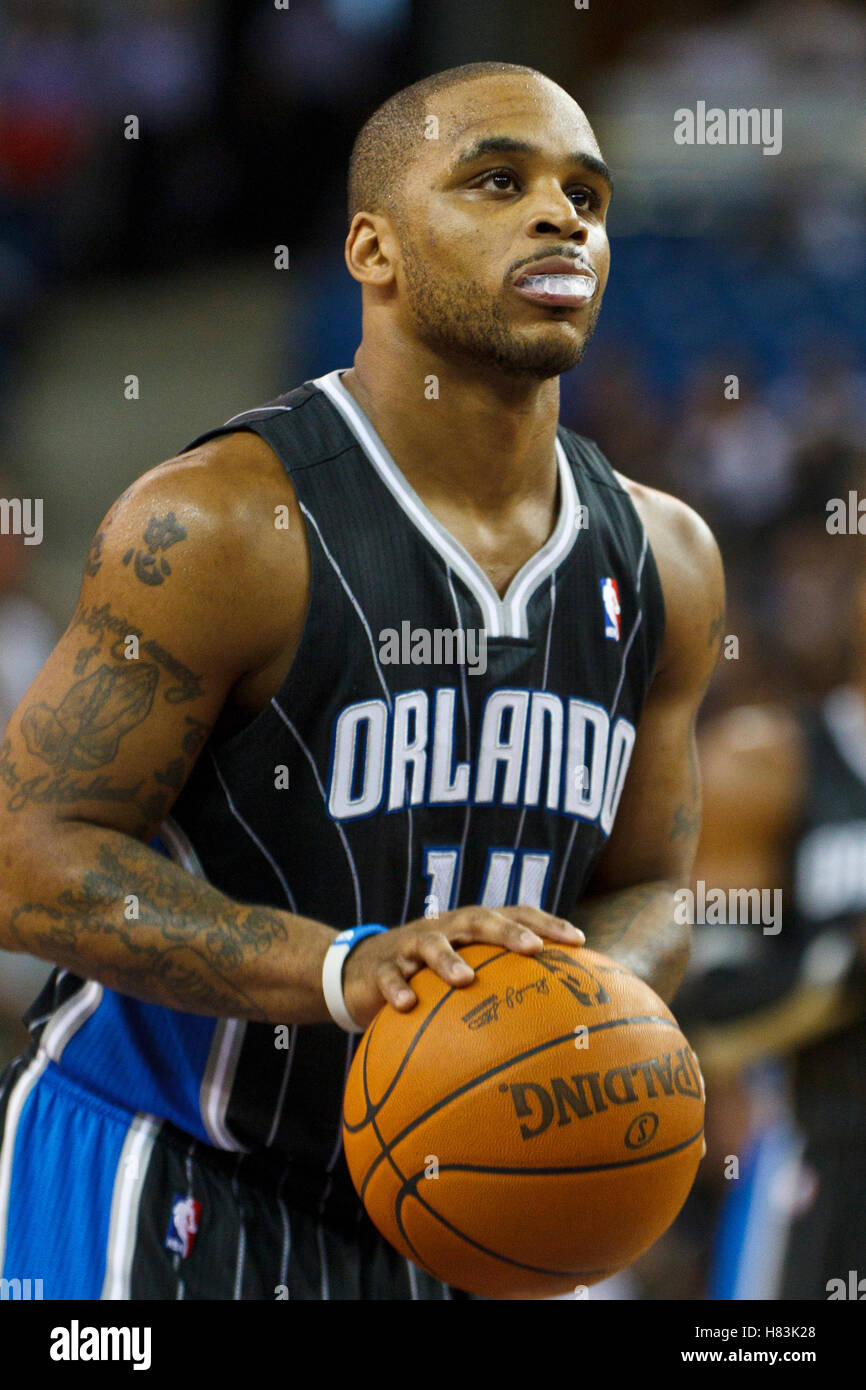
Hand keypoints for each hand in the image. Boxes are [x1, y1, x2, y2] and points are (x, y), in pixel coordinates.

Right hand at [342, 905, 584, 1029]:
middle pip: (477, 920)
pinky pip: (389, 977)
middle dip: (506, 932)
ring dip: (448, 959)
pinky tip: (408, 1005)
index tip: (578, 940)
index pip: (513, 914)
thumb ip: (501, 982)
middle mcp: (444, 929)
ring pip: (430, 944)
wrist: (360, 971)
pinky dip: (397, 989)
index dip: (545, 923)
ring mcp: (410, 947)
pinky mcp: (381, 969)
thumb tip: (558, 1016)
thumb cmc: (428, 975)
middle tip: (532, 949)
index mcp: (470, 927)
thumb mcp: (464, 970)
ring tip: (466, 980)